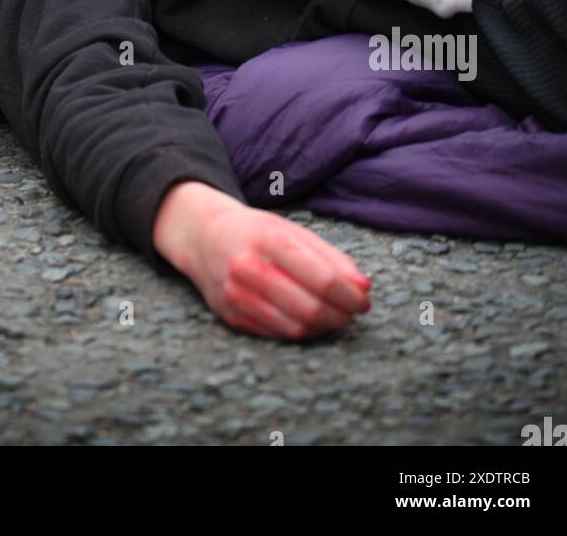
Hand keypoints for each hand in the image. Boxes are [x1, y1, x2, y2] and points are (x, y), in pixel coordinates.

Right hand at [153, 181, 371, 339]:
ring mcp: (237, 294)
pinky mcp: (231, 316)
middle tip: (353, 312)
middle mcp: (249, 267)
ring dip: (323, 327)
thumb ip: (330, 257)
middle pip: (310, 307)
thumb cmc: (256, 232)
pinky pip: (277, 334)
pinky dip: (301, 332)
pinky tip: (310, 321)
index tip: (364, 300)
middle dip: (341, 315)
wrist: (202, 236)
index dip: (349, 295)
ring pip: (295, 327)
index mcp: (269, 238)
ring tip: (335, 317)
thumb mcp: (292, 231)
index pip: (321, 277)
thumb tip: (363, 288)